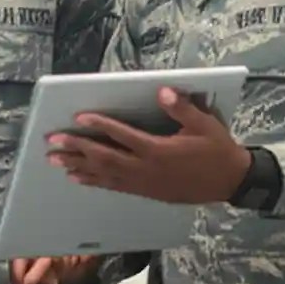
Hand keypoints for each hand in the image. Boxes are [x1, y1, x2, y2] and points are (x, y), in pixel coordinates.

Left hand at [46, 87, 250, 203]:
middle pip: (105, 157)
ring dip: (79, 166)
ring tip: (56, 161)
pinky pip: (115, 186)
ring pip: (105, 174)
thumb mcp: (204, 125)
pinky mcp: (147, 192)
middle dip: (77, 148)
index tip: (79, 116)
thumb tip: (162, 91)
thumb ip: (182, 108)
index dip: (100, 124)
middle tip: (53, 142)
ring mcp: (144, 183)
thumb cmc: (217, 150)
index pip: (122, 135)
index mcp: (158, 150)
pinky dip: (95, 181)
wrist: (231, 182)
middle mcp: (146, 169)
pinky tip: (79, 178)